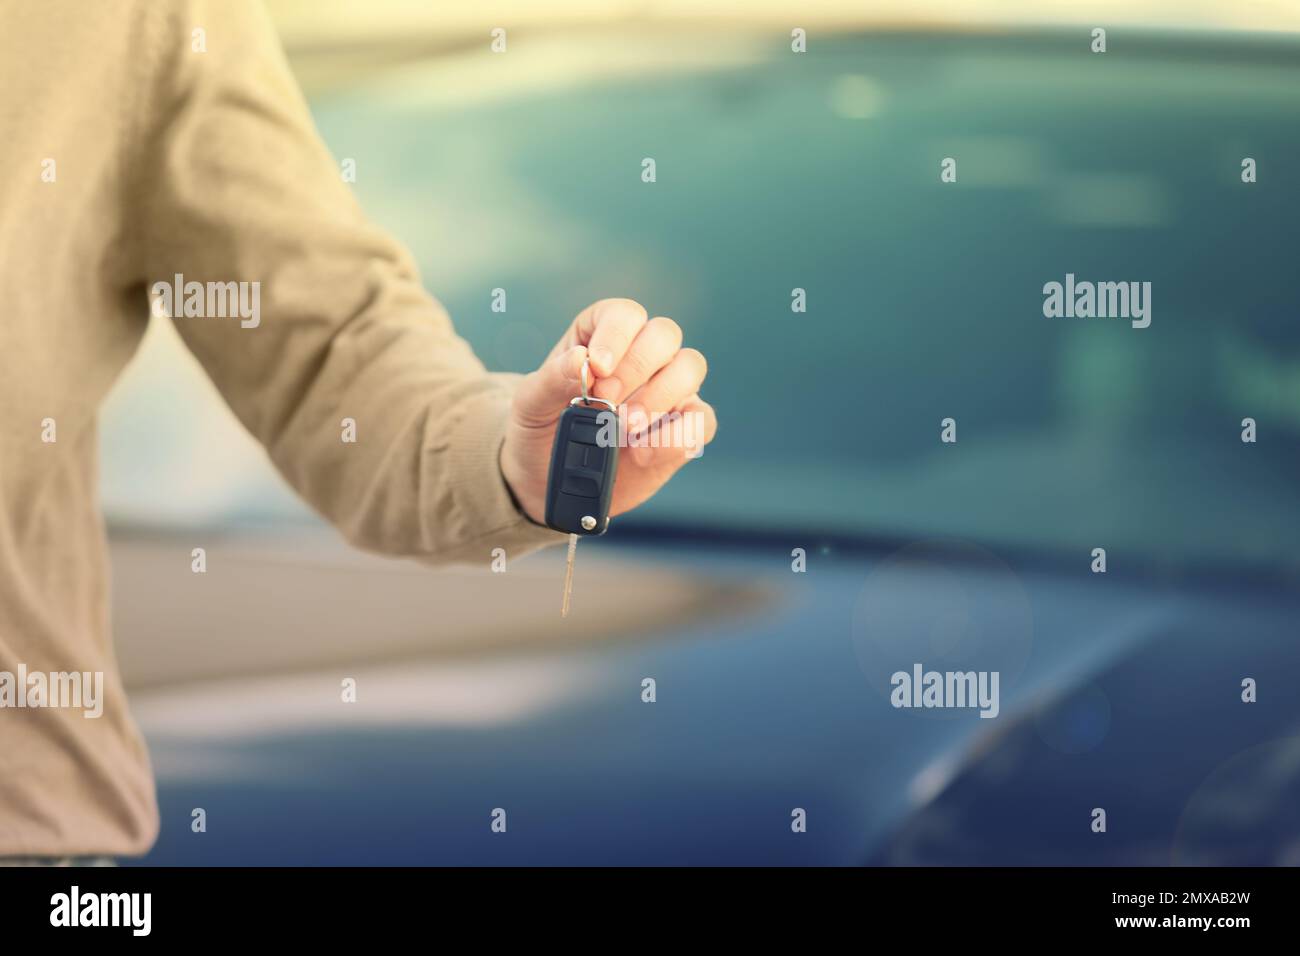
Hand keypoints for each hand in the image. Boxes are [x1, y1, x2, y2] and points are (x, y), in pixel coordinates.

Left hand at [500, 298, 716, 525]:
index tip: (597, 368)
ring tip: (625, 427)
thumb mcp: (530, 405)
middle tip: (606, 401)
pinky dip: (675, 436)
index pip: (624, 315)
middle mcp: (642, 356)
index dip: (616, 336)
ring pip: (690, 368)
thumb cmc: (540, 429)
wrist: (549, 478)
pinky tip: (641, 453)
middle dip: (637, 367)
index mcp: (603, 335)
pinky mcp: (683, 429)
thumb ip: (551, 379)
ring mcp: (668, 391)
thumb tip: (581, 359)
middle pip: (664, 333)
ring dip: (659, 397)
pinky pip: (701, 421)